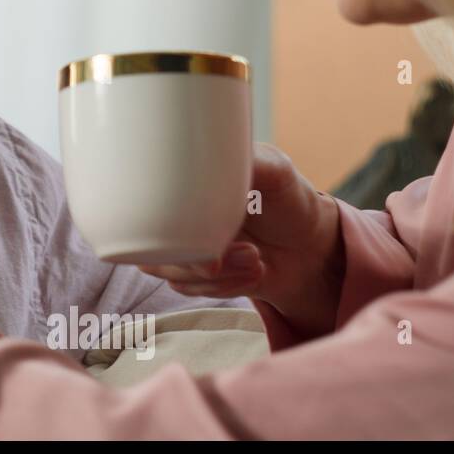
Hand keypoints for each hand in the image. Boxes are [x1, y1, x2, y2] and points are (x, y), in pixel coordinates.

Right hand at [137, 143, 346, 338]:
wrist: (312, 245)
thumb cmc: (290, 199)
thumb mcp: (275, 169)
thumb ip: (247, 163)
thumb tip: (213, 169)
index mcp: (180, 185)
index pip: (141, 205)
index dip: (165, 231)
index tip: (207, 244)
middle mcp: (173, 216)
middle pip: (150, 248)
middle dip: (197, 261)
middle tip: (250, 253)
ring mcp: (181, 248)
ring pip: (171, 273)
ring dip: (218, 277)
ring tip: (257, 261)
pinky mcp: (194, 276)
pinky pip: (189, 290)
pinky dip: (225, 288)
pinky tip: (256, 272)